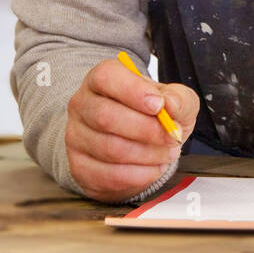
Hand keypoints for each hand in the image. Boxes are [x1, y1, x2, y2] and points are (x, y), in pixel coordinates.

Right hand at [65, 58, 198, 201]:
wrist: (136, 143)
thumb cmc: (151, 114)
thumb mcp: (173, 99)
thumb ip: (178, 98)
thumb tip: (171, 105)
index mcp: (101, 79)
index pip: (106, 77)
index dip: (133, 91)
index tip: (159, 105)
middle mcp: (81, 105)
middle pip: (105, 117)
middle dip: (146, 130)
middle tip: (172, 137)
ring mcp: (75, 137)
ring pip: (110, 149)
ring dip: (147, 155)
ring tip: (167, 153)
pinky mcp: (79, 167)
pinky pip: (110, 175)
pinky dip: (140, 175)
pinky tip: (153, 168)